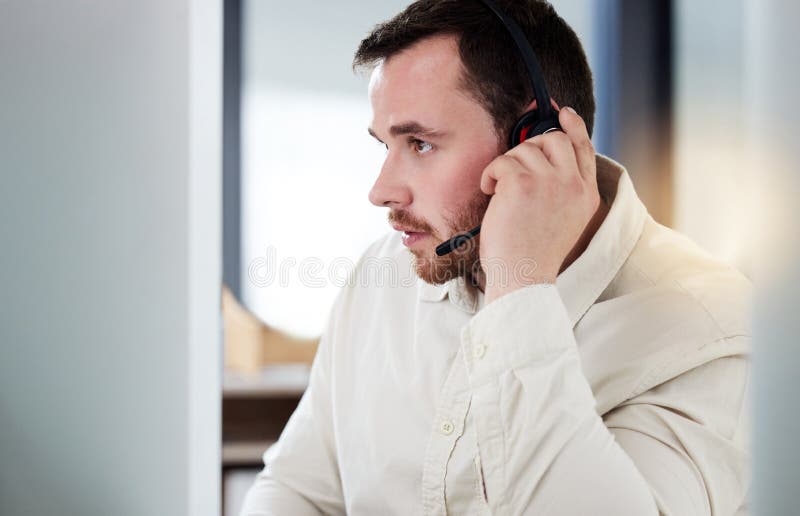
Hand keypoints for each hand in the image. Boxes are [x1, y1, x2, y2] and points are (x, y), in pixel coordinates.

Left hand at [479, 106, 599, 304]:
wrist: (523, 278)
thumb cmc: (532, 254)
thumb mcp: (563, 219)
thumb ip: (562, 189)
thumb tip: (542, 156)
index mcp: (587, 195)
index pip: (585, 149)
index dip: (574, 127)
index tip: (564, 113)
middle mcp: (574, 185)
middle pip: (554, 139)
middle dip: (529, 146)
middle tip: (513, 168)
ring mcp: (550, 182)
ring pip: (524, 149)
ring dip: (505, 166)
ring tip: (499, 191)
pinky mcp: (523, 183)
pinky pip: (502, 162)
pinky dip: (490, 175)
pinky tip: (490, 193)